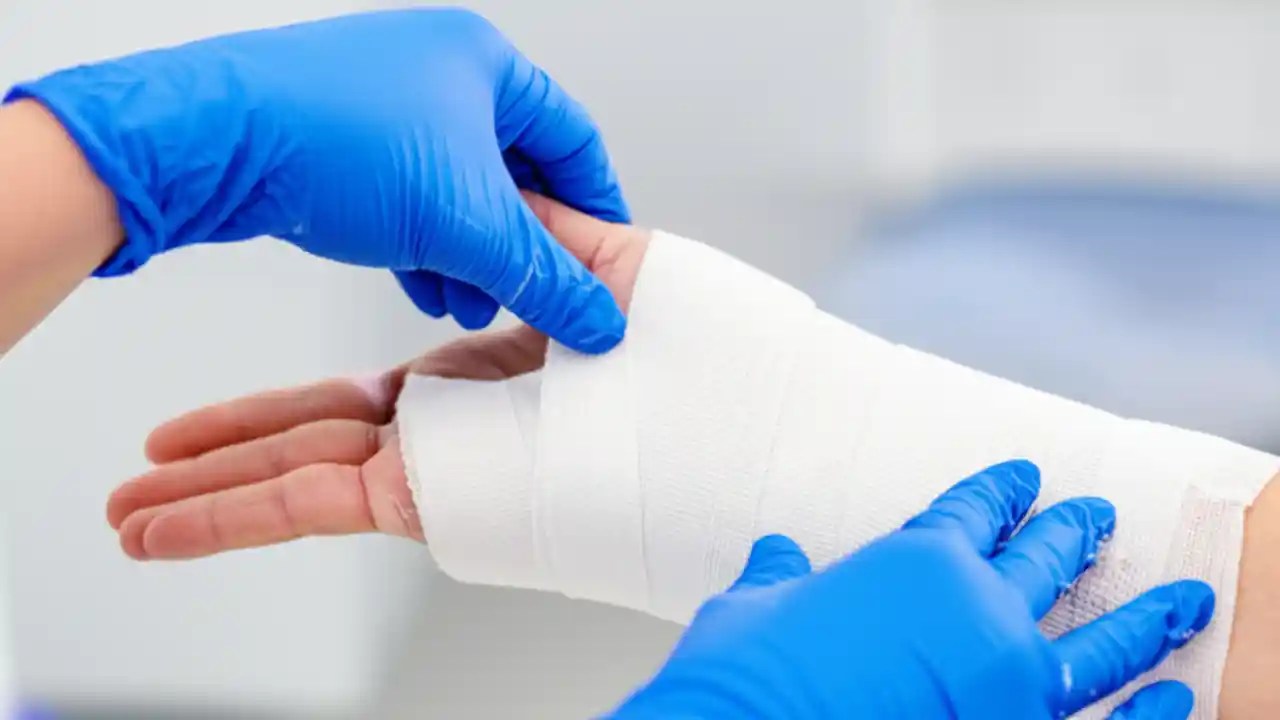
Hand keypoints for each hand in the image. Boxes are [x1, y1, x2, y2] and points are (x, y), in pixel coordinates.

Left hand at [6, 9, 627, 351]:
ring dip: (471, 253)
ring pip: (456, 189)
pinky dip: (424, 243)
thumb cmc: (334, 142)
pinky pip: (406, 195)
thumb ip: (544, 276)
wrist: (212, 142)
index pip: (573, 141)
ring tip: (473, 302)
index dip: (595, 208)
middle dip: (522, 243)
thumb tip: (599, 316)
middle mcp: (438, 70)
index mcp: (485, 63)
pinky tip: (425, 286)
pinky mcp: (340, 138)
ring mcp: (385, 101)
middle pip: (513, 170)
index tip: (603, 264)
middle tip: (532, 293)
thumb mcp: (467, 224)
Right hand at [107, 194, 648, 557]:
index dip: (271, 411)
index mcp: (470, 390)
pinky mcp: (421, 493)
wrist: (721, 414)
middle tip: (143, 475)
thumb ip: (549, 239)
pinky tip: (169, 526)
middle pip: (303, 444)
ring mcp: (427, 465)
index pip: (351, 403)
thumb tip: (513, 198)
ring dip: (203, 497)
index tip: (210, 421)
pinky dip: (232, 514)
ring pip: (291, 478)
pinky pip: (312, 501)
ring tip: (127, 515)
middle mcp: (442, 434)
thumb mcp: (610, 273)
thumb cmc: (688, 354)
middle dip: (218, 460)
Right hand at [609, 460, 1211, 719]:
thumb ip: (777, 579)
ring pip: (1100, 639)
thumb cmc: (747, 675)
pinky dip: (1147, 713)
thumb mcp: (752, 611)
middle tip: (1098, 514)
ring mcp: (1012, 680)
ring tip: (1183, 598)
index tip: (1025, 476)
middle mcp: (978, 608)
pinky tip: (1174, 696)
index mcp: (915, 561)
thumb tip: (774, 551)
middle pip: (1045, 558)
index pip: (972, 510)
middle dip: (1074, 533)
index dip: (1002, 490)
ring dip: (1145, 616)